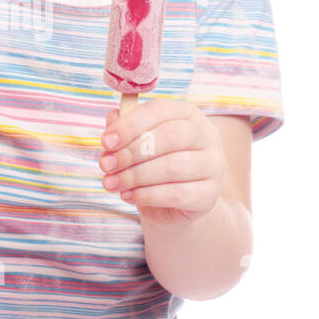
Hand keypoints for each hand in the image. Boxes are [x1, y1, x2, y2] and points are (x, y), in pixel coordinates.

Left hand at [99, 98, 226, 229]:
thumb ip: (124, 130)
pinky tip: (128, 196)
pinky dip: (147, 195)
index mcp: (189, 114)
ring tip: (112, 183)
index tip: (105, 141)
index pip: (161, 110)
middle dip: (131, 152)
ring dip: (135, 176)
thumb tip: (113, 119)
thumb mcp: (135, 145)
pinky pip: (176, 193)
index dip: (130, 124)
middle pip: (170, 136)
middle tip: (106, 165)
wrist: (170, 208)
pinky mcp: (210, 195)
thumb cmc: (152, 167)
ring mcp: (213, 165)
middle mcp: (207, 135)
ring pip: (172, 166)